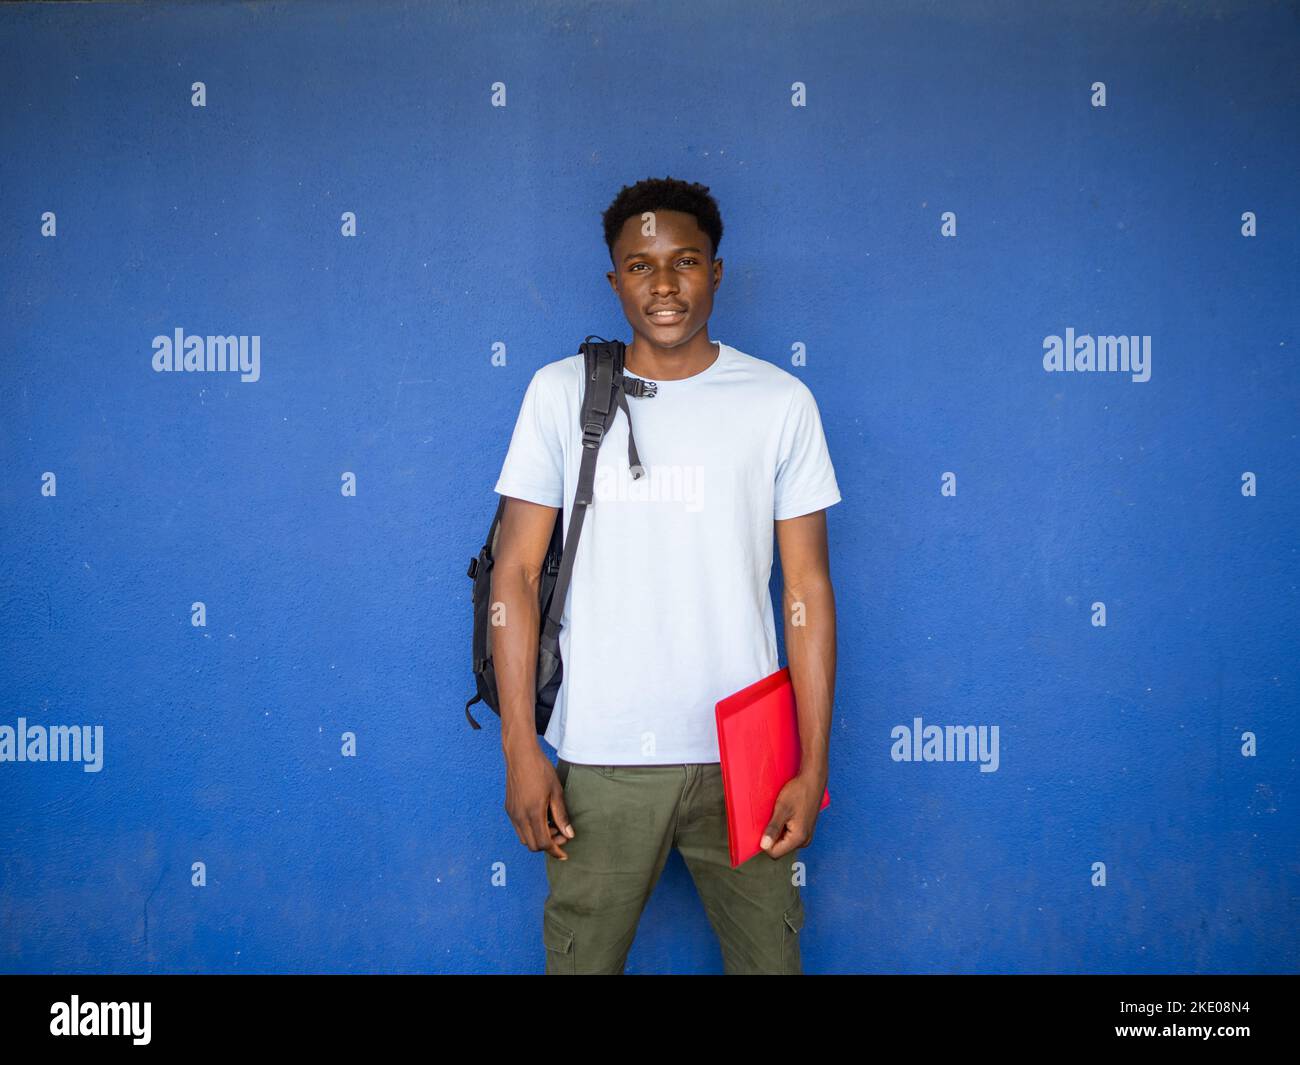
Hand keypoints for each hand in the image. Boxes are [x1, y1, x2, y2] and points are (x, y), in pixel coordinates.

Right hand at [503, 742, 574, 859]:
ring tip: (552, 825)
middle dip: (548, 845)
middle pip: (533, 845)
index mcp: (533, 812)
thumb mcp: (556, 791)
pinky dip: (530, 830)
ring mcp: (512, 813)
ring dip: (538, 838)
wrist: (520, 755)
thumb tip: (569, 834)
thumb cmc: (540, 770)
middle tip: (561, 834)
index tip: (564, 854)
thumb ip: (561, 815)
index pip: (544, 843)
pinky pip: (519, 828)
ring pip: (524, 839)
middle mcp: (519, 816)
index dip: (555, 851)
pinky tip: (541, 818)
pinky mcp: (509, 808)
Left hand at [759, 770, 824, 858]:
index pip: (774, 853)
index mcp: (799, 838)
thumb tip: (763, 846)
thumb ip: (773, 829)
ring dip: (778, 831)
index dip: (765, 842)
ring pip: (784, 842)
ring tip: (780, 815)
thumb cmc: (799, 792)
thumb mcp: (782, 809)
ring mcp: (806, 836)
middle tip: (773, 818)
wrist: (813, 780)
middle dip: (772, 836)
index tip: (764, 826)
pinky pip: (789, 835)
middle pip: (779, 848)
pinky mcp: (805, 830)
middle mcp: (804, 841)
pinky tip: (785, 815)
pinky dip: (784, 827)